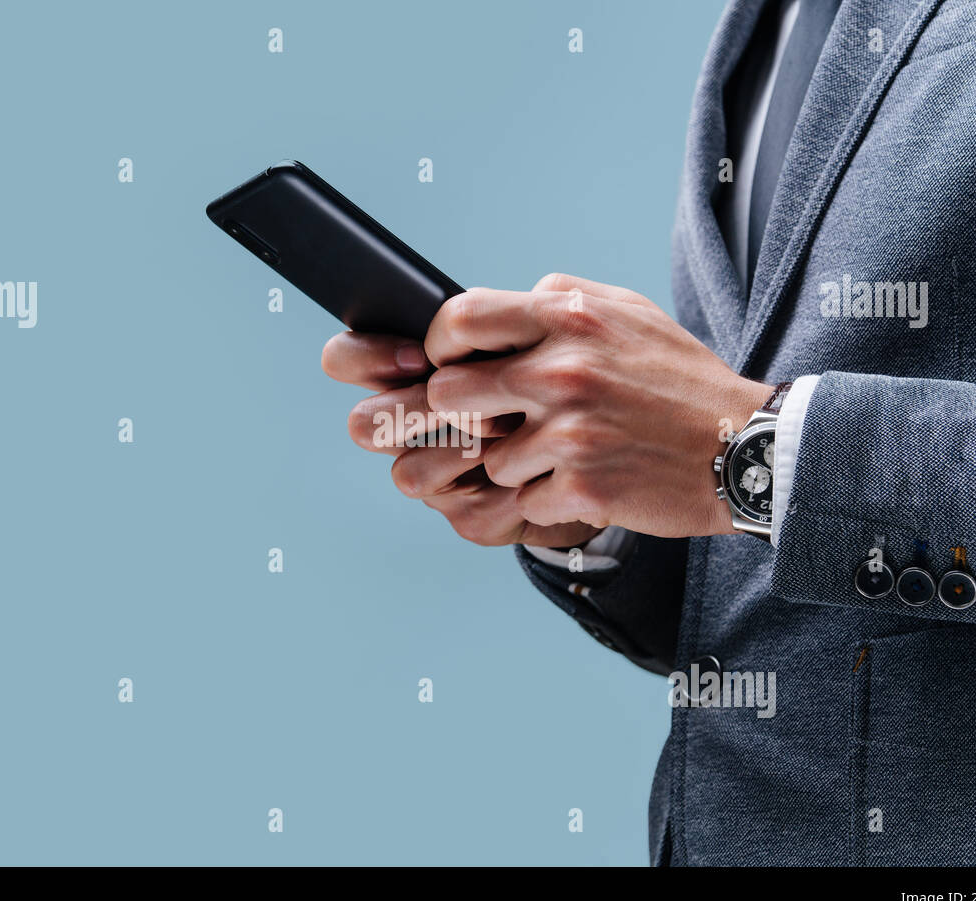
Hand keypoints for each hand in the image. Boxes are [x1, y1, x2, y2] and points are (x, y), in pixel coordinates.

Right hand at [321, 329, 599, 546]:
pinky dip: (508, 482)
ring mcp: (439, 478)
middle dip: (405, 410)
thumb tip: (477, 306)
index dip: (367, 355)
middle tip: (452, 396)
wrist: (626, 442)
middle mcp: (414, 428)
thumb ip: (501, 317)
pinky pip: (469, 507)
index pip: (350, 357)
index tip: (422, 355)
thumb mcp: (544, 331)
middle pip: (363, 424)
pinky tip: (542, 465)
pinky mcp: (474, 518)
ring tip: (508, 427)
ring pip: (407, 473)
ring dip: (458, 447)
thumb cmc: (575, 379)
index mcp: (416, 371)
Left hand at [423, 273, 774, 537]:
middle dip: (466, 414)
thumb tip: (502, 309)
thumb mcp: (627, 312)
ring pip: (490, 459)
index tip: (454, 365)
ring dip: (521, 466)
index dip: (442, 346)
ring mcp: (571, 433)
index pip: (460, 318)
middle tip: (498, 423)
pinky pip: (528, 500)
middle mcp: (562, 371)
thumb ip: (560, 301)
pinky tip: (593, 482)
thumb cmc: (680, 380)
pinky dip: (553, 499)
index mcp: (569, 318)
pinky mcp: (582, 487)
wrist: (746, 446)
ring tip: (572, 455)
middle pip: (447, 394)